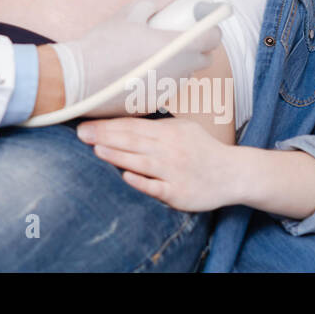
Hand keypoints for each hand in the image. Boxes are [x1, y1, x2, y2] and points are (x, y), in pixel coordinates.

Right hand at [48, 0, 222, 117]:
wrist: (79, 79)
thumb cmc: (104, 43)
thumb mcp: (129, 13)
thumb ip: (156, 0)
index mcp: (177, 46)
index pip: (213, 38)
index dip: (209, 27)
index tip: (198, 22)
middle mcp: (178, 71)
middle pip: (203, 58)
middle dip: (196, 46)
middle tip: (176, 35)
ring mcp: (167, 90)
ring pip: (185, 74)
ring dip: (178, 62)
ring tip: (153, 53)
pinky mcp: (154, 104)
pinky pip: (167, 88)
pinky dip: (161, 78)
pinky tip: (139, 71)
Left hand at [76, 116, 240, 211]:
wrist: (234, 174)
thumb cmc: (202, 150)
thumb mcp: (182, 129)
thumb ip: (155, 126)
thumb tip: (123, 120)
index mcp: (168, 132)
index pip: (132, 127)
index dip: (108, 125)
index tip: (85, 123)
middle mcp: (170, 150)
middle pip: (133, 142)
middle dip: (105, 137)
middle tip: (81, 134)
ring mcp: (174, 172)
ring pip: (142, 162)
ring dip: (118, 156)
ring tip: (96, 150)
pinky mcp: (180, 193)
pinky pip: (157, 187)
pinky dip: (142, 181)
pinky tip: (125, 176)